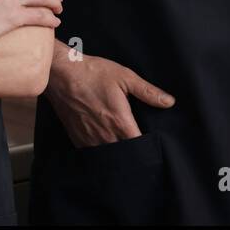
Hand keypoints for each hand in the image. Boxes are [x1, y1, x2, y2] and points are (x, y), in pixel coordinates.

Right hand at [47, 48, 173, 146]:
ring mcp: (90, 139)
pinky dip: (101, 151)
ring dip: (117, 153)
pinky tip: (106, 143)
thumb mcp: (124, 77)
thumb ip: (147, 91)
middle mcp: (105, 135)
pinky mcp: (77, 138)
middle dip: (133, 153)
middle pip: (125, 155)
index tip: (152, 144)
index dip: (147, 148)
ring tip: (123, 145)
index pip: (139, 147)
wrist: (61, 75)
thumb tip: (169, 102)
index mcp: (120, 122)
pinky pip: (93, 153)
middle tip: (139, 146)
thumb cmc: (92, 73)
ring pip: (109, 156)